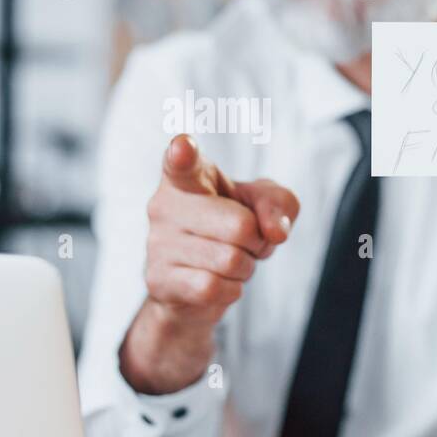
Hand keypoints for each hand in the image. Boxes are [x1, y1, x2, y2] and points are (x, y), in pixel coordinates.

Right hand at [119, 134, 299, 394]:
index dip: (184, 154)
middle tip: (243, 240)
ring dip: (244, 268)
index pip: (183, 162)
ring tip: (227, 262)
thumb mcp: (264, 205)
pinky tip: (216, 282)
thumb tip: (275, 231)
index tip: (183, 146)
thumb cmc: (229, 229)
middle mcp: (164, 205)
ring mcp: (157, 243)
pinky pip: (213, 288)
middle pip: (240, 226)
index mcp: (189, 176)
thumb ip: (279, 203)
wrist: (195, 284)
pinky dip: (229, 290)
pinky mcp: (159, 279)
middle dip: (256, 241)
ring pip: (230, 261)